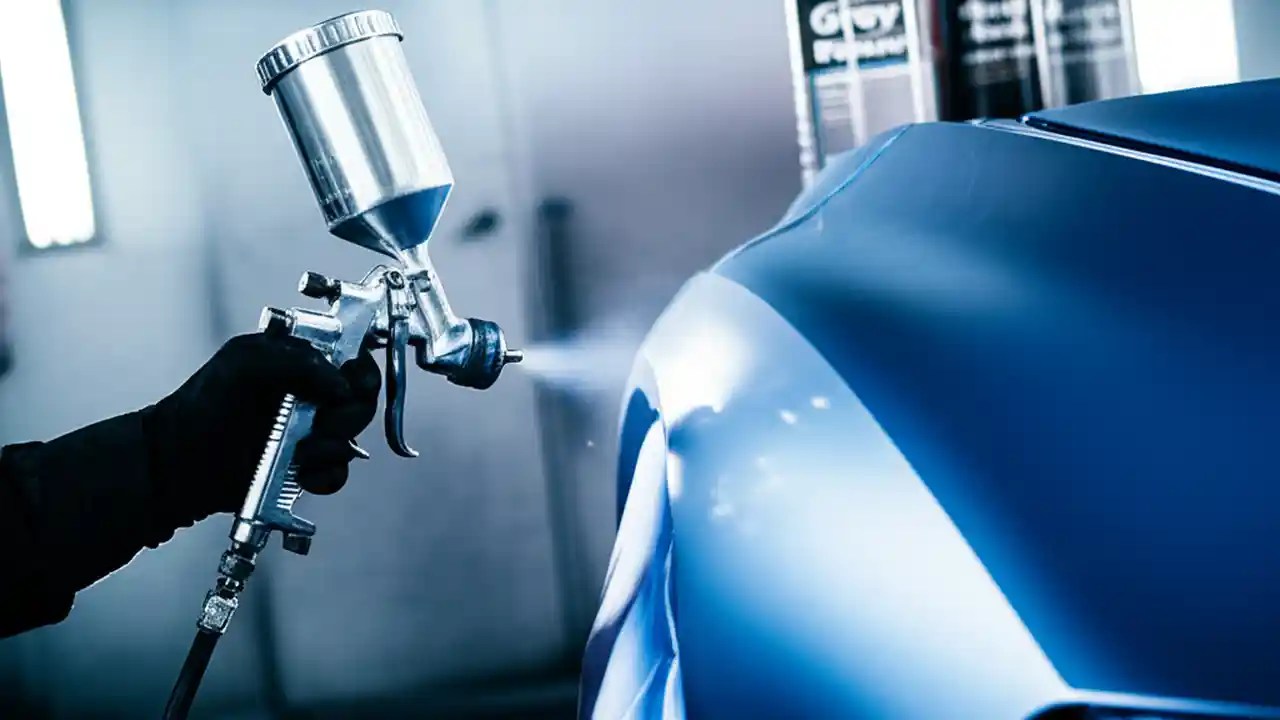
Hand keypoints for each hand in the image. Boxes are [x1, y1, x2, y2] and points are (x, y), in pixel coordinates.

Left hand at [146, 333, 380, 527]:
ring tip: (298, 450)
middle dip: (346, 415)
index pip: (352, 360)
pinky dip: (324, 475)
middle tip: (319, 423)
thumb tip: (339, 383)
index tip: (346, 387)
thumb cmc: (200, 409)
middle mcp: (310, 397)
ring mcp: (309, 434)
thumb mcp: (241, 363)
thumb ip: (294, 360)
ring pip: (351, 440)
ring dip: (329, 447)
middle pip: (361, 402)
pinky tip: (300, 472)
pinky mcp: (305, 468)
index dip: (359, 374)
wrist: (176, 464)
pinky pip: (336, 473)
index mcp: (299, 364)